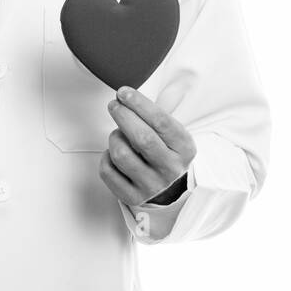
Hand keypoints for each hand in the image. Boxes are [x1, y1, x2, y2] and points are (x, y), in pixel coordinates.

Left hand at [98, 87, 195, 205]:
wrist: (171, 193)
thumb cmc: (167, 156)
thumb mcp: (175, 136)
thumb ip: (158, 115)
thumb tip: (136, 92)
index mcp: (184, 150)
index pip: (161, 121)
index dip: (139, 104)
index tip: (124, 92)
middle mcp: (170, 169)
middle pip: (141, 137)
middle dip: (123, 115)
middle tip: (115, 105)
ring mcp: (151, 185)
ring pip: (121, 154)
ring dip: (115, 138)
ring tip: (118, 134)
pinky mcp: (132, 197)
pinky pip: (108, 171)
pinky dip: (106, 158)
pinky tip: (114, 154)